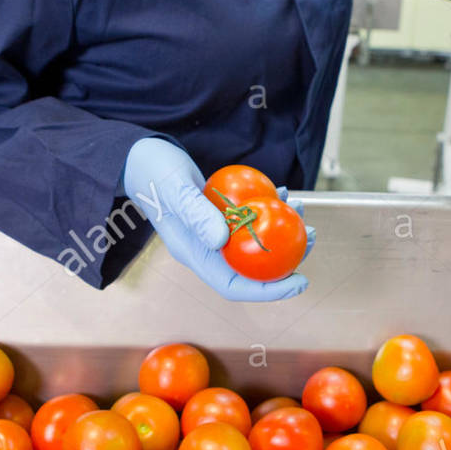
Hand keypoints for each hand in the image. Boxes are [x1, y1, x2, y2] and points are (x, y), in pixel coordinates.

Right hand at [123, 138, 312, 301]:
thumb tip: (223, 239)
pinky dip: (268, 209)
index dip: (269, 291)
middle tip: (312, 236)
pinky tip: (283, 192)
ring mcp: (213, 233)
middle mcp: (206, 249)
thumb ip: (196, 213)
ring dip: (281, 230)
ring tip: (301, 208)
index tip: (300, 281)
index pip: (234, 287)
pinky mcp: (218, 215)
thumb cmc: (152, 172)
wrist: (139, 158)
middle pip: (251, 269)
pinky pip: (249, 220)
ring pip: (254, 243)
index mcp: (194, 255)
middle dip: (285, 259)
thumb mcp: (174, 189)